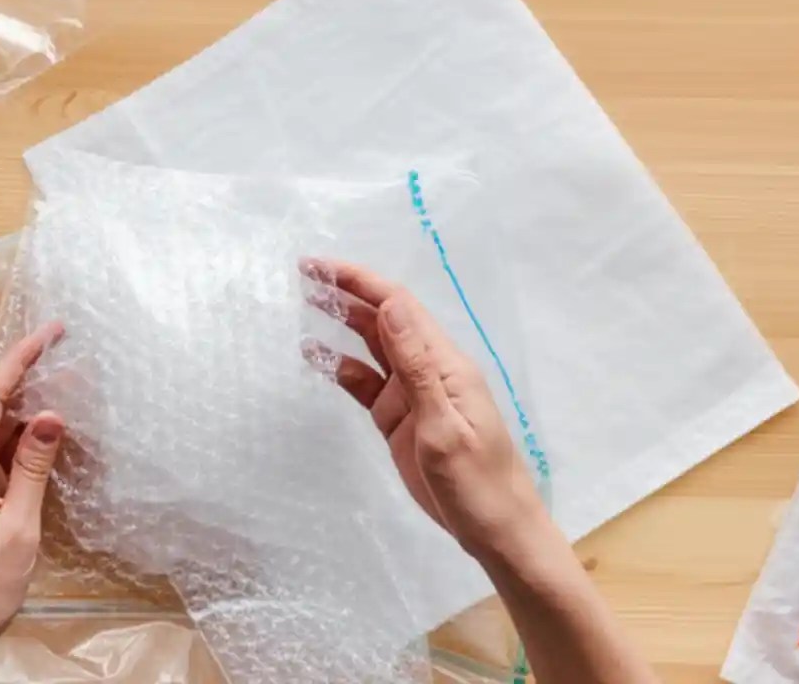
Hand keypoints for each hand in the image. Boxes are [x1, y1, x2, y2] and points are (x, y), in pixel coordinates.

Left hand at [0, 323, 65, 683]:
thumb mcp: (19, 528)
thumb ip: (34, 469)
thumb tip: (51, 417)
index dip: (19, 361)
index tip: (48, 333)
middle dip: (28, 376)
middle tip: (64, 347)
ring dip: (30, 411)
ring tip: (66, 383)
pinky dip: (25, 443)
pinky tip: (50, 435)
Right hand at [315, 259, 545, 559]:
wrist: (495, 531)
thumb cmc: (476, 482)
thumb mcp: (444, 425)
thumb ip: (416, 365)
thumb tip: (392, 305)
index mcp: (445, 365)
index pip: (399, 308)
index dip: (361, 282)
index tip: (321, 267)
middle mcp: (428, 371)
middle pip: (384, 319)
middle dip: (347, 293)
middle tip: (303, 274)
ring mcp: (413, 395)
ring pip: (373, 347)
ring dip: (342, 323)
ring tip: (303, 303)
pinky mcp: (399, 419)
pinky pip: (366, 384)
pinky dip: (341, 368)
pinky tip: (316, 357)